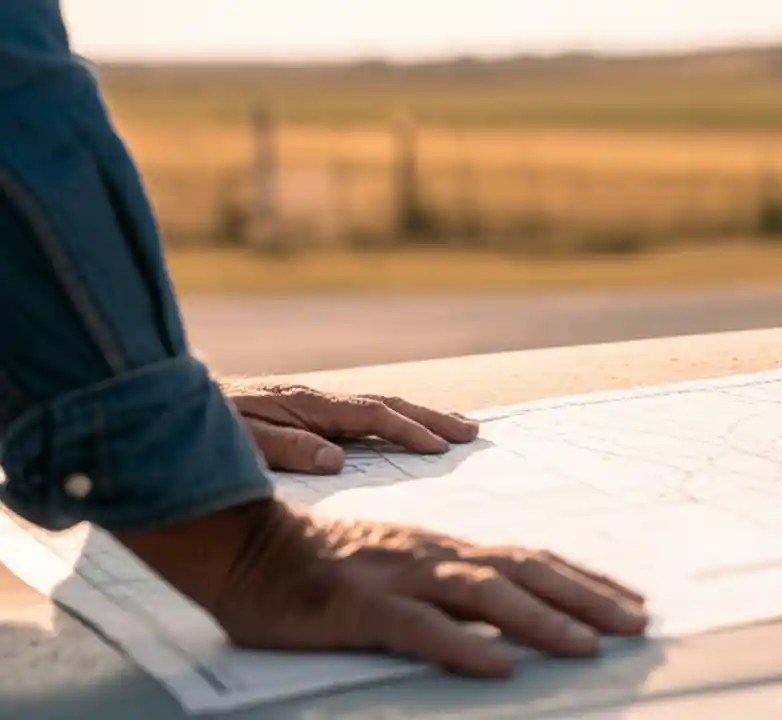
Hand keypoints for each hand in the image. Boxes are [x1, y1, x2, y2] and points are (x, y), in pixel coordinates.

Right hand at [116, 500, 647, 676]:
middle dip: (587, 597)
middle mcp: (435, 555)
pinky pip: (420, 628)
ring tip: (590, 645)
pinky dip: (464, 644)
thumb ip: (449, 590)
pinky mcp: (362, 608)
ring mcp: (400, 578)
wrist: (248, 548)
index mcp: (446, 549)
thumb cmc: (326, 568)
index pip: (531, 560)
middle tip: (638, 623)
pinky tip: (499, 665)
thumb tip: (508, 621)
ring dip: (543, 619)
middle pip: (525, 571)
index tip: (629, 602)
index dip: (584, 580)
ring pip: (484, 594)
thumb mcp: (399, 574)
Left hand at [222, 381, 479, 473]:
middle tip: (472, 431)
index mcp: (305, 405)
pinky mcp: (303, 415)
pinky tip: (404, 431)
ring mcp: (311, 406)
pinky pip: (360, 416)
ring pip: (376, 407)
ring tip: (457, 428)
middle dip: (430, 418)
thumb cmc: (198, 430)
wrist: (161, 404)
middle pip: (385, 404)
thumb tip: (337, 460)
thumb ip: (285, 449)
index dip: (407, 431)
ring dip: (418, 417)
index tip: (441, 448)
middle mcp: (315, 400)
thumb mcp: (237, 444)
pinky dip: (393, 421)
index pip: (371, 415)